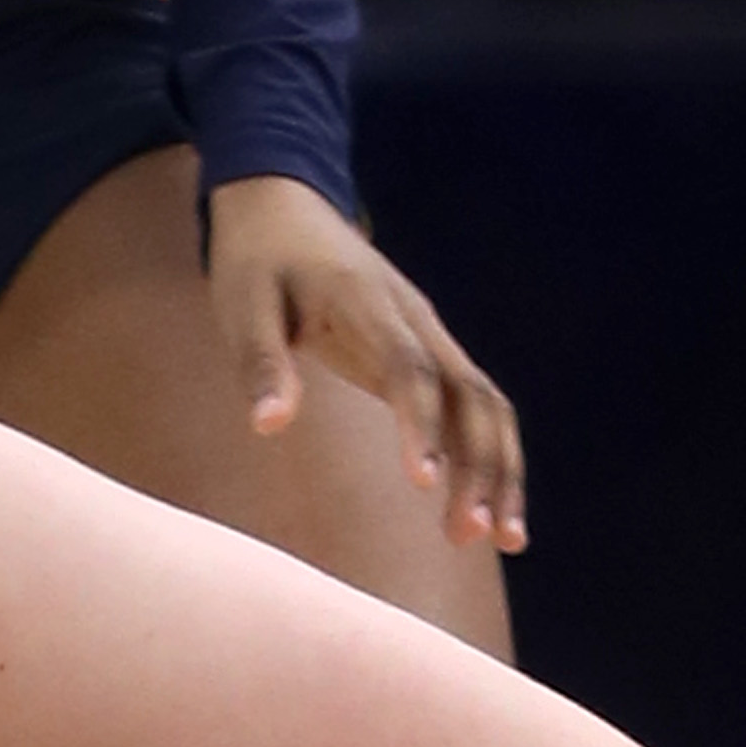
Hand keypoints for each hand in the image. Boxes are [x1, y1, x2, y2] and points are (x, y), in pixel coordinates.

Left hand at [203, 174, 523, 551]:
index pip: (411, 370)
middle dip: (481, 465)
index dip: (422, 426)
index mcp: (369, 305)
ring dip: (498, 470)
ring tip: (502, 539)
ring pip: (486, 406)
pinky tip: (488, 511)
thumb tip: (269, 426)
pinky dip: (488, 458)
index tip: (425, 485)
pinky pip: (474, 410)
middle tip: (474, 534)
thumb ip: (261, 364)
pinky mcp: (429, 357)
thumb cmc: (259, 262)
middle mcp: (417, 322)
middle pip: (471, 395)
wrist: (286, 207)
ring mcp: (431, 339)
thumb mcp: (243, 305)